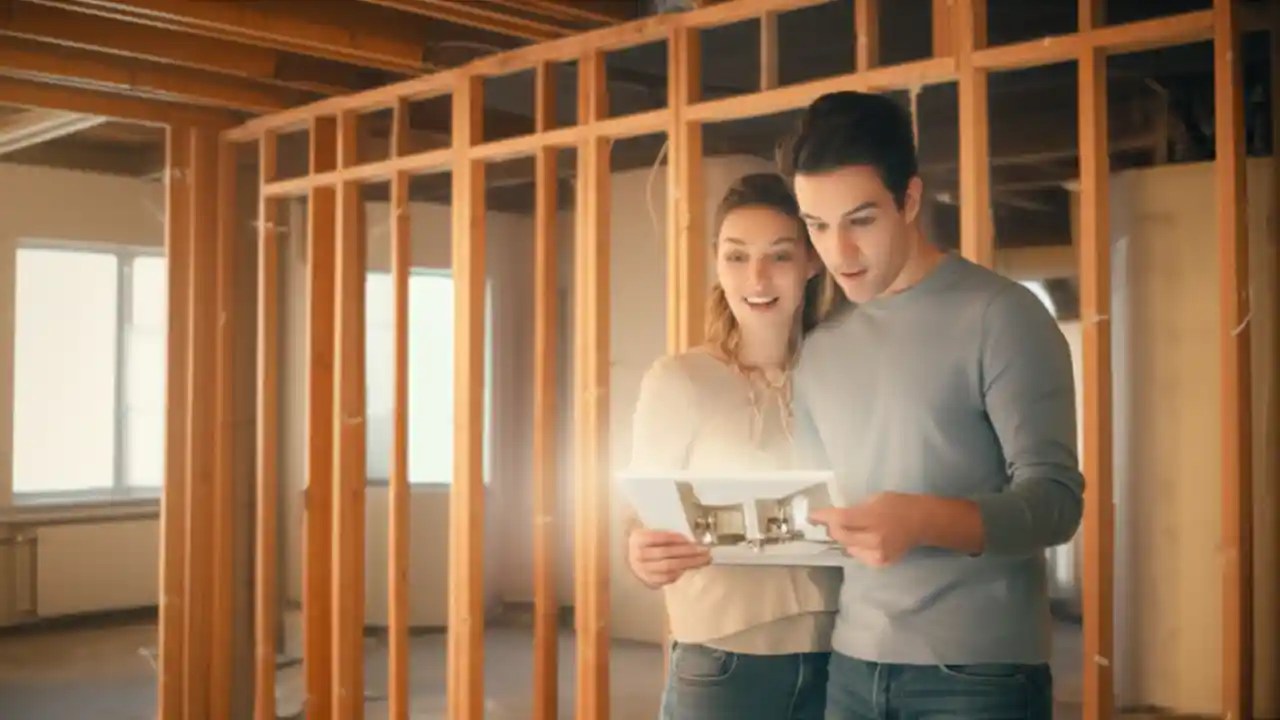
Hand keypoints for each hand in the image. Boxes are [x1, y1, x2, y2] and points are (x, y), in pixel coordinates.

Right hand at [627, 529, 710, 587]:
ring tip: (703, 560)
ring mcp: (642, 570)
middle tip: (705, 551)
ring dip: (688, 563)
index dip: (677, 539)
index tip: (693, 539)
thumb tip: (691, 538)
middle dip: (688, 552)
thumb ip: (666, 534)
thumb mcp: (651, 532)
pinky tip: (690, 568)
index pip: (659, 537)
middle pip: (666, 553)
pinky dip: (680, 573)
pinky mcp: (648, 581)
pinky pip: (667, 578)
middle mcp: (638, 555)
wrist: (630, 558)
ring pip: (668, 567)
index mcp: (638, 538)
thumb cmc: (646, 542)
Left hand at [809, 492, 925, 566]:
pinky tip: (864, 539)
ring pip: (847, 548)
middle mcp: (874, 539)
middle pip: (841, 537)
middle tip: (829, 521)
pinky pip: (859, 556)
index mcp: (873, 518)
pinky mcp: (880, 563)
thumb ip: (855, 509)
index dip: (824, 517)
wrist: (922, 523)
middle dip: (832, 528)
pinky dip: (856, 547)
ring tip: (854, 529)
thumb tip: (835, 516)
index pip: (841, 519)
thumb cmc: (898, 505)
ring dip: (845, 538)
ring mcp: (877, 554)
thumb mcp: (875, 499)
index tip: (812, 515)